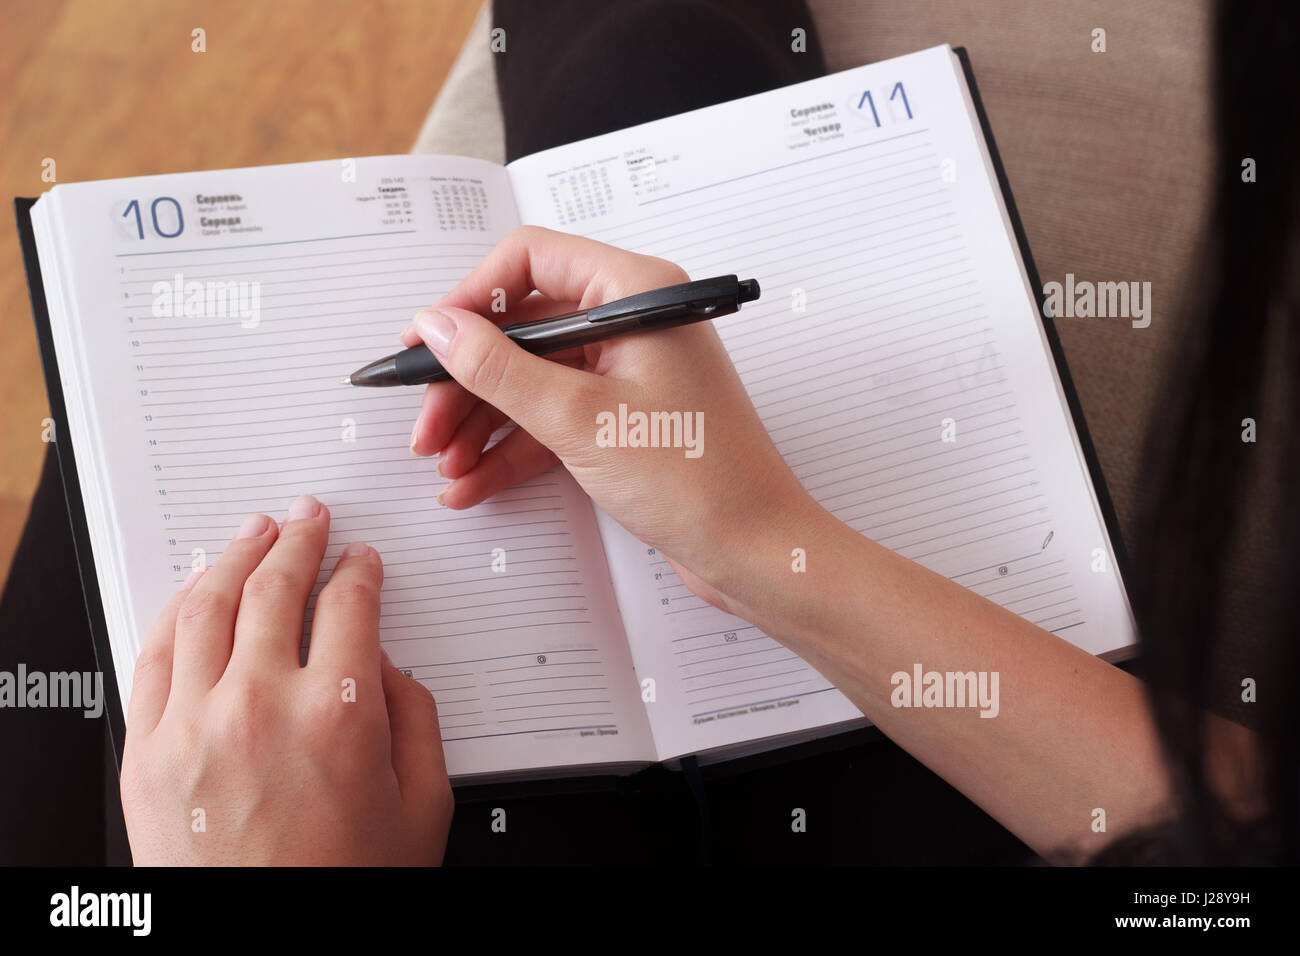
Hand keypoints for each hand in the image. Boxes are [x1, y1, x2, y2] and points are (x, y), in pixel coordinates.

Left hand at [120, 494, 452, 864]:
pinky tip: (195, 589)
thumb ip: (416, 720)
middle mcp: (263, 706)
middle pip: (276, 588)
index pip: (349, 605)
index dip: (358, 571)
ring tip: (253, 533)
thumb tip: (386, 667)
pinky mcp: (148, 752)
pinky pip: (156, 654)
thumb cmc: (345, 886)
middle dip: (298, 541)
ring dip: (235, 556)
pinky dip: (178, 607)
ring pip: (209, 606)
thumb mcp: (423, 805)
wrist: (269, 949)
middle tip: (308, 519)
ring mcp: (196, 724)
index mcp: (340, 716)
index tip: (360, 561)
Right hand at [404, 226, 820, 617]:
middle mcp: (633, 322)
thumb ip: (499, 369)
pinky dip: (514, 449)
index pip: (531, 261)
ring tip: (443, 465)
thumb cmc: (697, 479)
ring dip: (483, 421)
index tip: (426, 341)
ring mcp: (630, 372)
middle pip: (524, 328)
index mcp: (635, 294)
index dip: (469, 298)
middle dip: (468, 379)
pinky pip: (554, 419)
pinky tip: (473, 484)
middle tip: (425, 424)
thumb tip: (439, 326)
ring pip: (534, 379)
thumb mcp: (579, 420)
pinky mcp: (626, 419)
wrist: (755, 550)